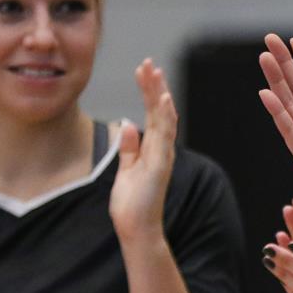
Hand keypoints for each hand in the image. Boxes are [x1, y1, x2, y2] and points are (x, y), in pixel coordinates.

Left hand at [109, 59, 177, 242]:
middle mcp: (162, 150)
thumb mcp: (126, 170)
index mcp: (153, 149)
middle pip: (160, 112)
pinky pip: (165, 136)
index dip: (149, 92)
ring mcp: (162, 156)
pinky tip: (163, 99)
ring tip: (155, 73)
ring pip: (164, 119)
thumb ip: (129, 148)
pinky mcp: (159, 165)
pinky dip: (166, 116)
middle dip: (154, 86)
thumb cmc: (132, 204)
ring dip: (159, 95)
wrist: (137, 229)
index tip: (144, 71)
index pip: (153, 114)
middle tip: (149, 63)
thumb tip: (127, 125)